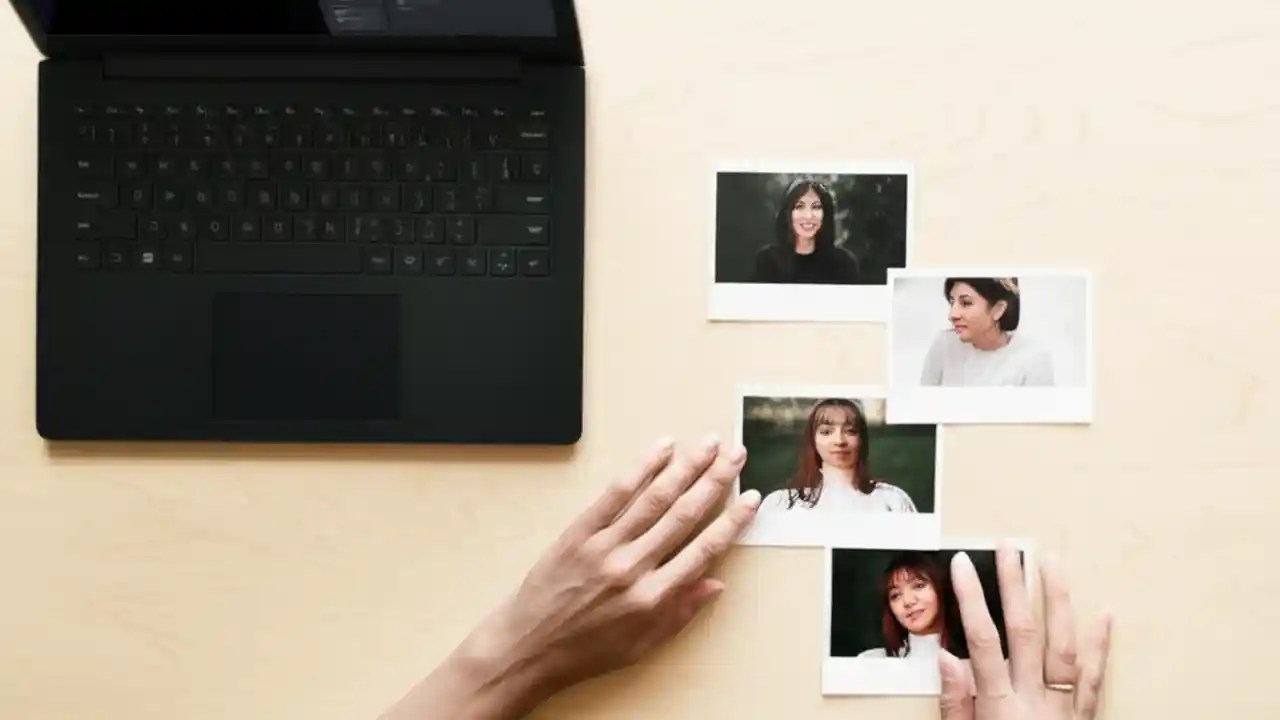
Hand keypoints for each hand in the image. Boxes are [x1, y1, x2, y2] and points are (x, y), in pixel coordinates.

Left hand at [380, 434, 760, 719]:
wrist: (527, 647)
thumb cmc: (585, 651)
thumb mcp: (642, 644)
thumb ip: (681, 612)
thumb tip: (716, 583)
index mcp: (653, 598)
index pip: (704, 550)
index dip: (732, 522)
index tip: (751, 498)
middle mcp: (632, 568)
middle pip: (684, 515)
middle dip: (715, 481)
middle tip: (736, 454)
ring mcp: (604, 547)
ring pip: (654, 498)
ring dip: (686, 467)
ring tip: (709, 444)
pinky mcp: (578, 533)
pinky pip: (615, 494)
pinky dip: (640, 469)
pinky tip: (661, 450)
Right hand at [938, 542, 1113, 719]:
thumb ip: (955, 705)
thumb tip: (947, 658)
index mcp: (1000, 709)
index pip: (982, 640)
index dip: (971, 598)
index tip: (962, 565)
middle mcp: (1035, 702)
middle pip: (1024, 633)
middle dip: (1014, 586)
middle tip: (1008, 549)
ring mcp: (1064, 708)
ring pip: (1064, 645)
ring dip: (1058, 600)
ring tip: (1053, 563)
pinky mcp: (1085, 716)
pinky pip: (1095, 677)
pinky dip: (1100, 644)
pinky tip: (1105, 613)